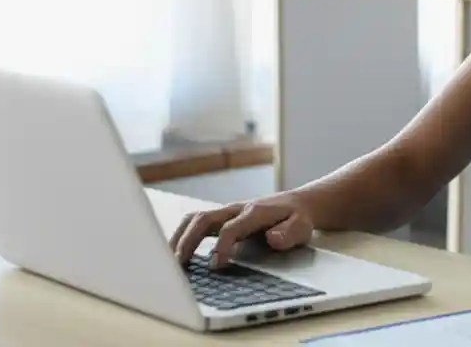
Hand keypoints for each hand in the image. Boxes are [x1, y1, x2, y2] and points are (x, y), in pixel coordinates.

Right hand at [170, 191, 315, 268]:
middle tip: (177, 265)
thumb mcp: (302, 227)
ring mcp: (226, 212)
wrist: (298, 204)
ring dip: (179, 237)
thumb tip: (272, 238)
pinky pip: (196, 223)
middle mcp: (236, 210)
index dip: (221, 246)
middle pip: (204, 219)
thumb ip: (289, 234)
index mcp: (254, 213)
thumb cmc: (298, 219)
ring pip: (195, 219)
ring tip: (167, 261)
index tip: (215, 266)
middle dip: (188, 241)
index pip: (231, 228)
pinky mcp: (221, 218)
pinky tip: (174, 255)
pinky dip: (182, 236)